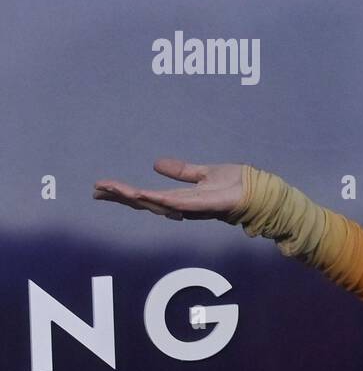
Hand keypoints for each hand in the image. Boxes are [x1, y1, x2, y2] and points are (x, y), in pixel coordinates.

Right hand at [93, 159, 246, 221]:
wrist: (259, 190)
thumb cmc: (236, 184)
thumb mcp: (204, 173)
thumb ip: (182, 171)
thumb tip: (156, 164)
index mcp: (181, 197)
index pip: (146, 196)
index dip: (124, 193)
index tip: (102, 187)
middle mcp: (183, 205)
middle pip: (145, 203)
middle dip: (120, 197)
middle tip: (96, 190)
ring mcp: (193, 207)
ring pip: (157, 203)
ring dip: (132, 197)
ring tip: (110, 190)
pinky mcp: (205, 205)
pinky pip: (179, 203)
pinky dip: (160, 200)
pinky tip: (143, 195)